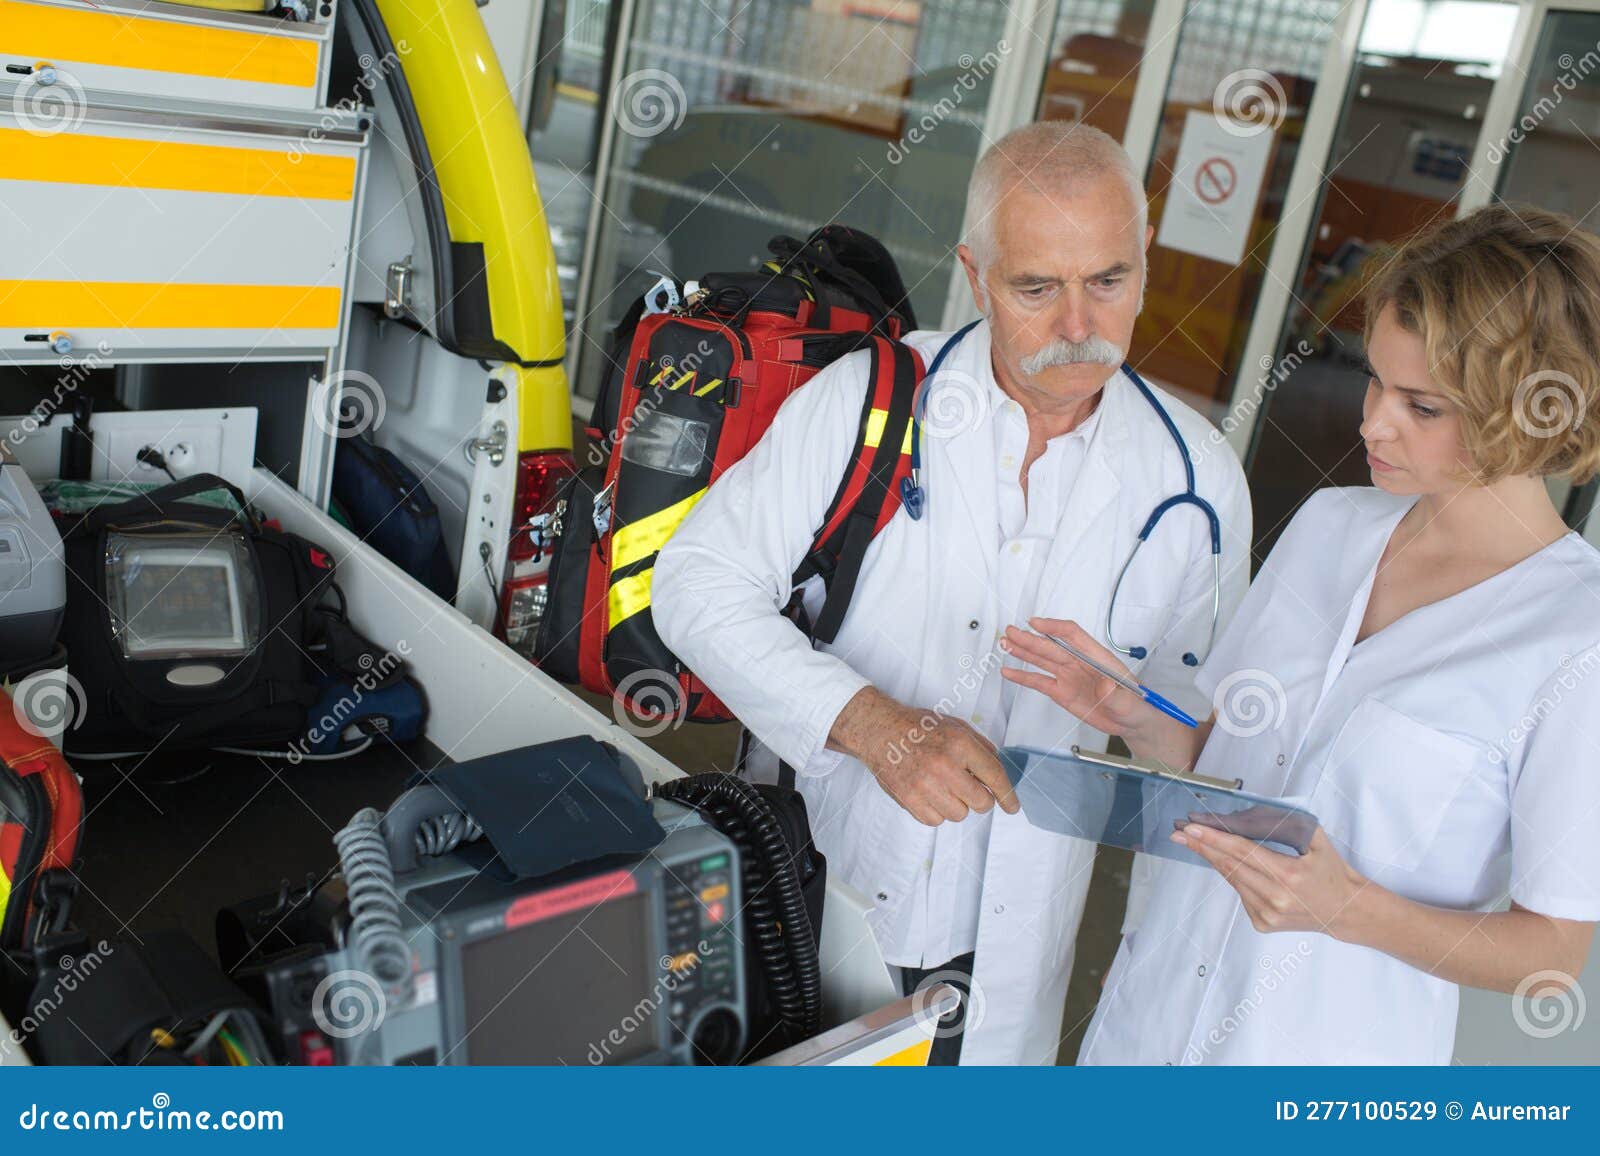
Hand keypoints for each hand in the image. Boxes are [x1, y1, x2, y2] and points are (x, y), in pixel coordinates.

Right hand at [828, 686, 1018, 826]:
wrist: (880, 731)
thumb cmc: (919, 728)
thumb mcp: (956, 726)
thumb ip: (981, 748)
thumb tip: (998, 773)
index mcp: (960, 744)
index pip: (995, 776)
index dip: (1007, 795)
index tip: (1013, 807)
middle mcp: (945, 765)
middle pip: (981, 803)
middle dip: (980, 798)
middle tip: (968, 788)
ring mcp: (926, 785)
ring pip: (959, 814)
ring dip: (956, 804)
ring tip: (941, 786)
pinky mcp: (910, 800)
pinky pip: (936, 821)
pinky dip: (936, 811)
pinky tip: (928, 793)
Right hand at [998, 618, 1143, 735]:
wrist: (1130, 722)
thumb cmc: (1134, 705)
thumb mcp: (1128, 702)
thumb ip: (1116, 694)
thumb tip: (1105, 685)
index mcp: (1097, 658)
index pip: (1073, 635)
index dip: (1054, 627)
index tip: (1036, 624)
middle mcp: (1079, 663)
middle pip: (1051, 646)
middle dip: (1031, 639)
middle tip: (1011, 632)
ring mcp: (1068, 676)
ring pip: (1042, 660)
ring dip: (1023, 651)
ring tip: (1005, 643)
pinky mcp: (1061, 692)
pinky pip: (1039, 682)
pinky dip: (1023, 676)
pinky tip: (1009, 671)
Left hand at [1173, 823, 1366, 937]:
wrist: (1345, 912)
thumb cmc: (1332, 874)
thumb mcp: (1316, 842)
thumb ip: (1287, 824)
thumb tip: (1250, 813)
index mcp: (1288, 875)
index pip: (1242, 852)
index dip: (1214, 839)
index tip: (1192, 828)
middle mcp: (1274, 897)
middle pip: (1229, 866)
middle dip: (1202, 847)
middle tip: (1179, 833)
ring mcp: (1266, 914)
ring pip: (1232, 880)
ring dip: (1213, 859)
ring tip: (1195, 842)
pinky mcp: (1262, 923)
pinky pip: (1240, 892)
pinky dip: (1233, 876)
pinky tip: (1227, 863)